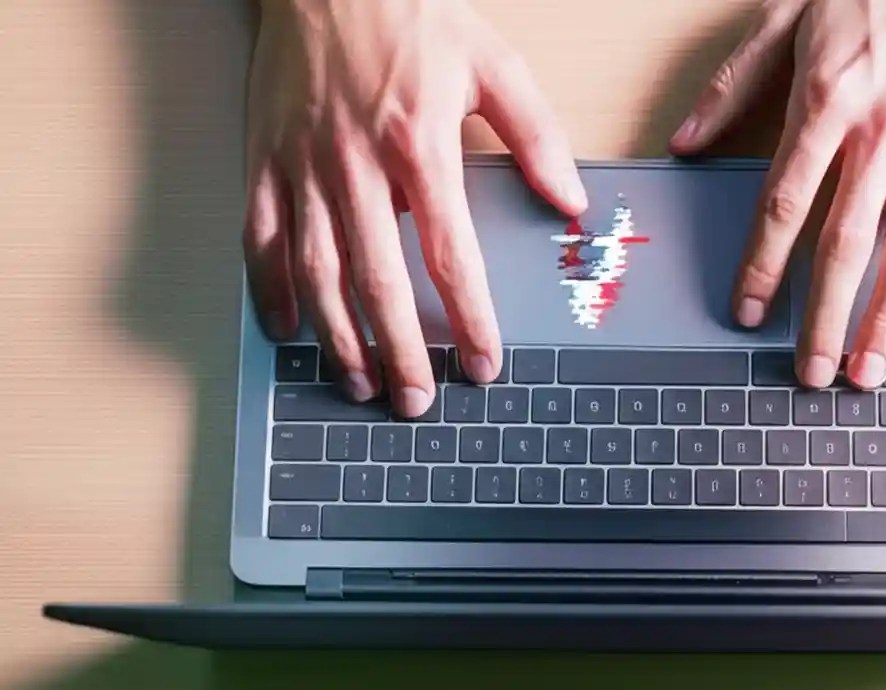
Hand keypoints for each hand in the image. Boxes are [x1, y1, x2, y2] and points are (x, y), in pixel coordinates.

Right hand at [243, 0, 584, 415]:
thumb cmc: (410, 14)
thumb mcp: (493, 63)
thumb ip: (536, 136)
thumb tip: (570, 202)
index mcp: (419, 145)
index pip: (449, 254)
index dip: (469, 318)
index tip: (485, 365)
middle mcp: (356, 165)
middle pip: (377, 281)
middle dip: (399, 351)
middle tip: (416, 401)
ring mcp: (303, 166)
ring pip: (316, 271)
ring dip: (337, 336)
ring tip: (358, 383)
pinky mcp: (266, 160)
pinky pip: (261, 237)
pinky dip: (270, 288)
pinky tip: (287, 327)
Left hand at [671, 0, 885, 387]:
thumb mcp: (784, 17)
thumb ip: (733, 86)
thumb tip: (684, 143)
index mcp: (825, 105)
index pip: (785, 207)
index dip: (764, 267)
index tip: (750, 314)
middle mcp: (881, 132)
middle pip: (845, 243)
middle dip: (824, 317)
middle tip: (811, 374)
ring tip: (872, 368)